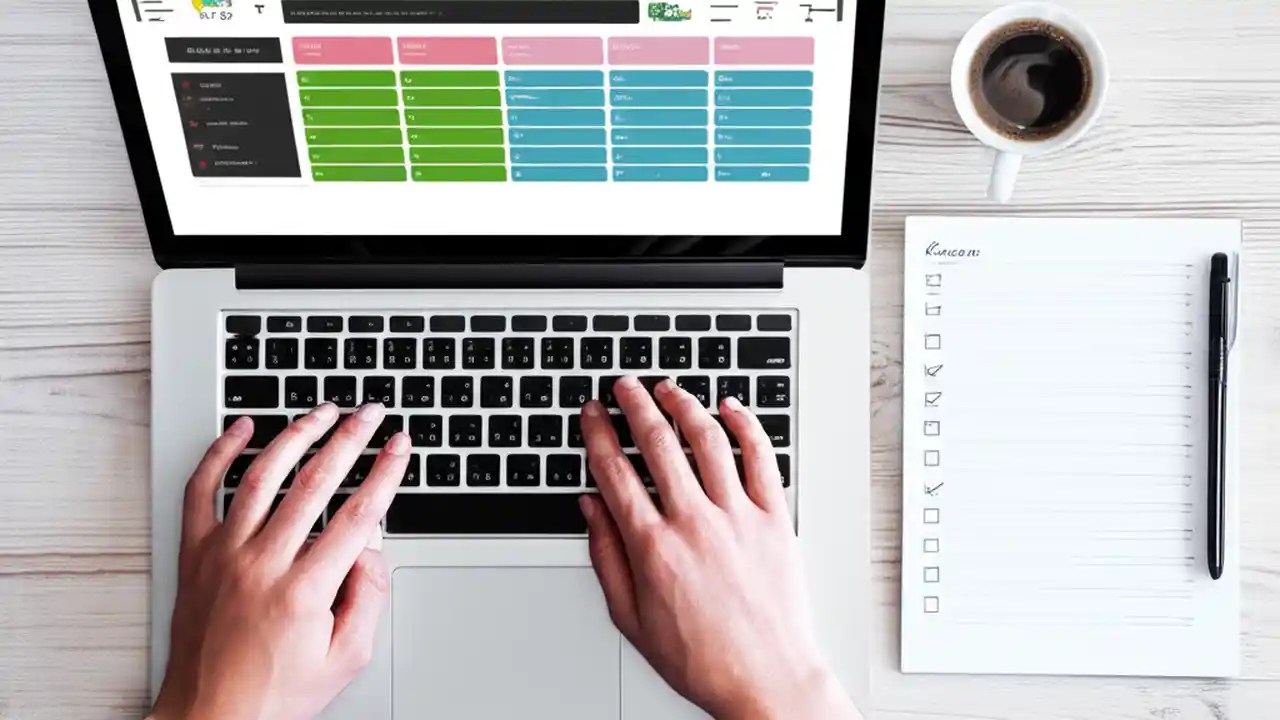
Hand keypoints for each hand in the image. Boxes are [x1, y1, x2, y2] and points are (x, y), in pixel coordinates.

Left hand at [150, 403, 407, 719]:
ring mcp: (224, 554)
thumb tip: (371, 551)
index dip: (385, 474)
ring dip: (296, 435)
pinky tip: (242, 428)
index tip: (399, 446)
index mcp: (304, 591)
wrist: (209, 716)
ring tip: (322, 411)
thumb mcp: (345, 660)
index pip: (357, 515)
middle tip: (370, 414)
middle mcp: (262, 563)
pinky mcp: (194, 554)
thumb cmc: (274, 694)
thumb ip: (367, 601)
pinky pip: (201, 490)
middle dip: (350, 439)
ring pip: (262, 475)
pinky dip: (219, 453)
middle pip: (315, 482)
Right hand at [578, 378, 861, 719]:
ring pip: (707, 440)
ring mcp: (737, 518)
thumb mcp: (631, 619)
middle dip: (634, 405)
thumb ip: (607, 557)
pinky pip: (761, 459)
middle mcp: (694, 524)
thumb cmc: (702, 659)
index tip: (592, 415)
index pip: (615, 472)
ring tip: (669, 389)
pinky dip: (745, 426)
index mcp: (653, 548)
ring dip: (684, 405)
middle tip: (624, 386)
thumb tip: (591, 509)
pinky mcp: (774, 520)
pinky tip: (731, 408)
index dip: (598, 435)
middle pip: (658, 444)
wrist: (766, 680)